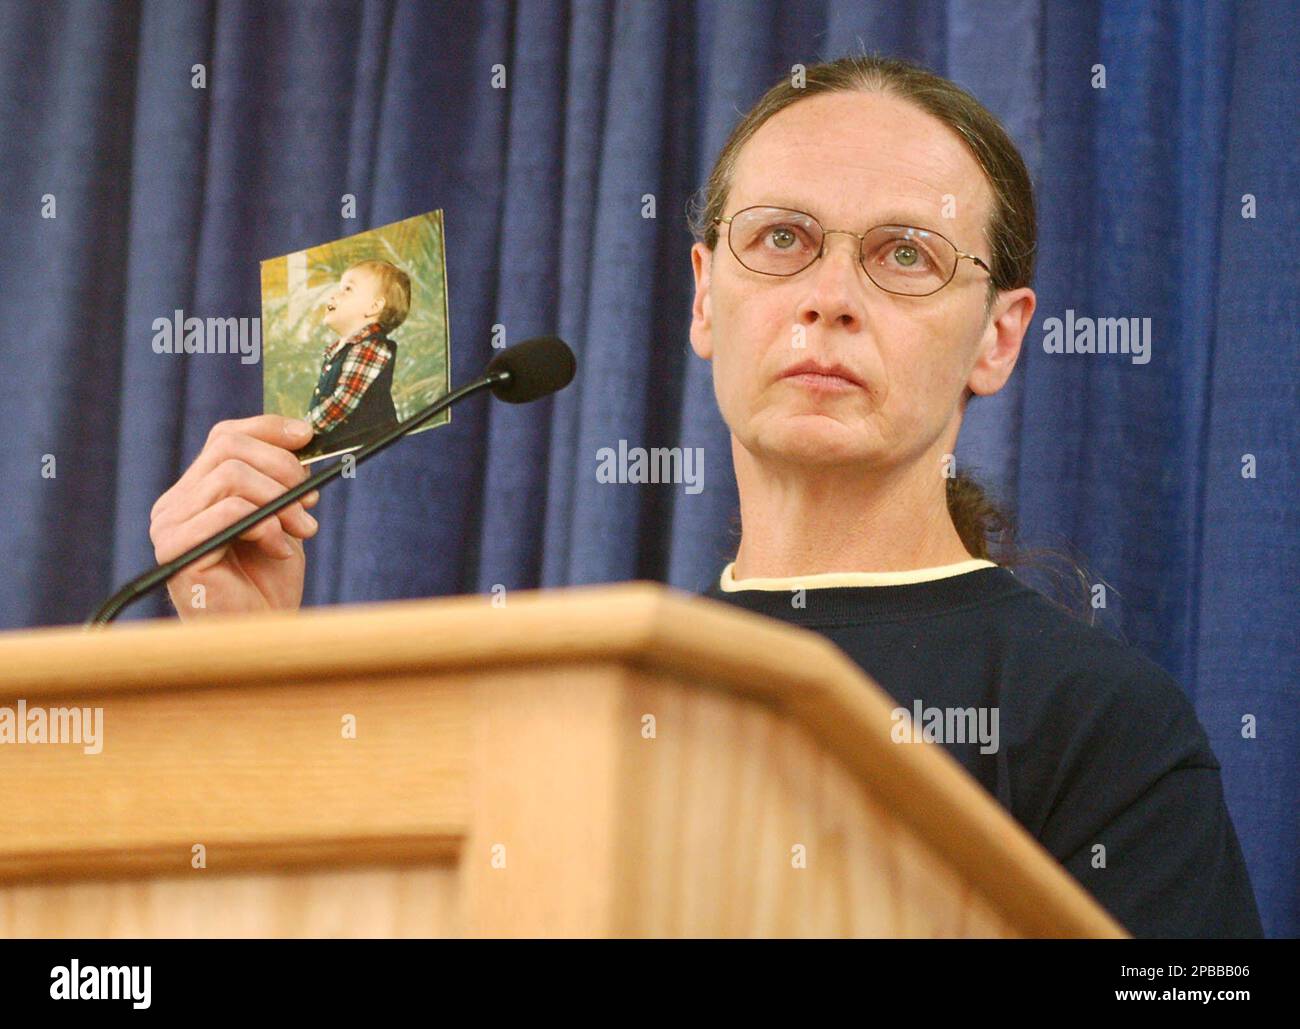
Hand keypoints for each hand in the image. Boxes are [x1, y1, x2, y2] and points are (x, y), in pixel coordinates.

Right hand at [149, 415, 319, 618]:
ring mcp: (170, 525)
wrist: (261, 637)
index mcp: (196, 493)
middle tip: (310, 501)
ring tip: (302, 530)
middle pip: (229, 448)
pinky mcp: (178, 548)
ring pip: (233, 476)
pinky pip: (229, 510)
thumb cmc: (269, 584)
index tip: (308, 436)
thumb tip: (302, 439)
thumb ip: (280, 482)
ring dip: (281, 500)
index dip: (269, 429)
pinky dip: (267, 525)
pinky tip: (279, 549)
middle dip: (283, 468)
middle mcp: (174, 504)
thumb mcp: (281, 519)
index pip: (225, 437)